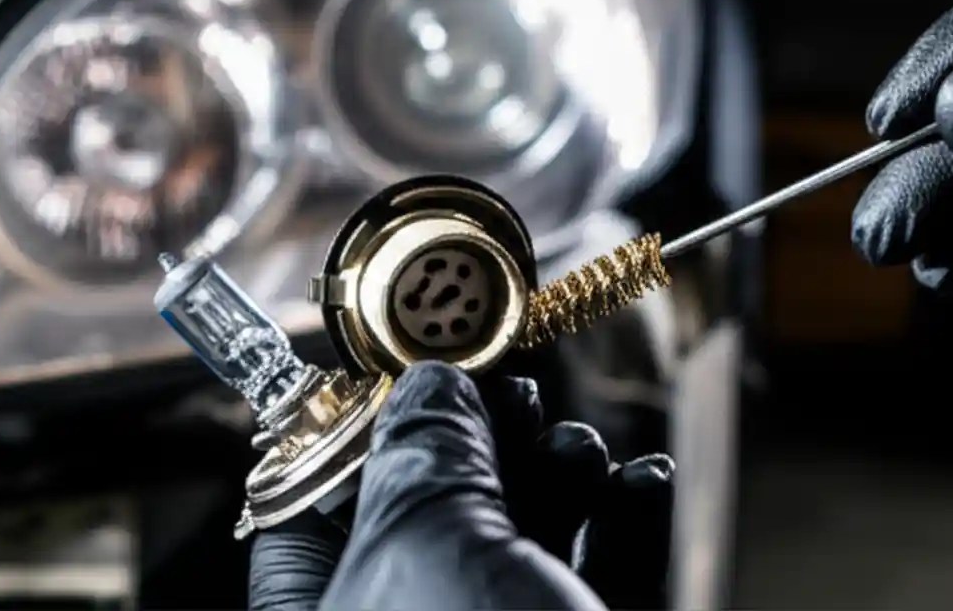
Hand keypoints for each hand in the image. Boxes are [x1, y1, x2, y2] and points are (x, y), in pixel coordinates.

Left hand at [247, 361, 674, 610]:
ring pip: (520, 553)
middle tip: (510, 391)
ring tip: (577, 447)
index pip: (311, 512)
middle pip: (428, 521)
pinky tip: (642, 481)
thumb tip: (429, 387)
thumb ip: (426, 453)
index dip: (358, 428)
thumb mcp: (436, 546)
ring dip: (559, 481)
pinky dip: (625, 529)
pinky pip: (600, 586)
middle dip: (479, 447)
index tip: (411, 366)